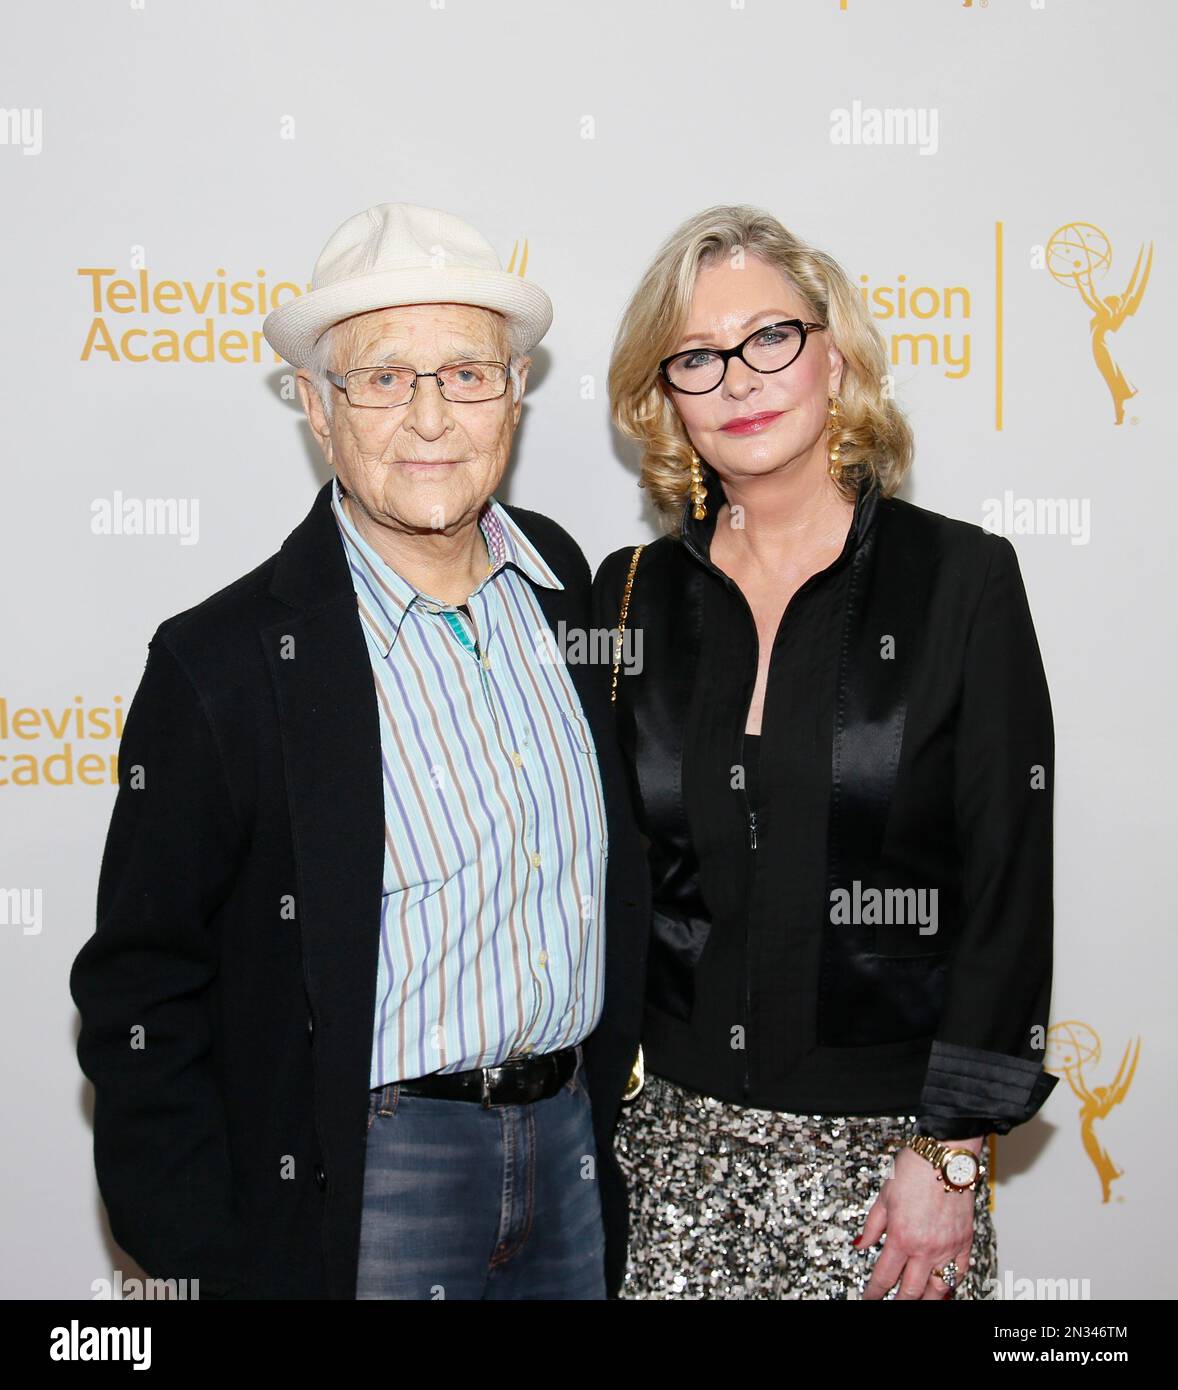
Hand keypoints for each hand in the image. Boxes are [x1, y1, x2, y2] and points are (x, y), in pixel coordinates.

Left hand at [855, 1135, 983, 1299]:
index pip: (884, 1277)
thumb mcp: (883, 1197)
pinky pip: (959, 1273)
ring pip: (938, 1289)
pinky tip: (943, 1286)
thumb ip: (872, 1226)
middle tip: (890, 1303)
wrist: (943, 1156)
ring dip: (926, 1299)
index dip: (874, 1293)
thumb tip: (860, 1245)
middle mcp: (925, 1247)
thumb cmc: (914, 1169)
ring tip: (917, 1301)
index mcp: (901, 1236)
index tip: (869, 1298)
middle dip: (899, 1302)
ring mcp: (947, 1247)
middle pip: (911, 1291)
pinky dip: (951, 1283)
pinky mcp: (965, 1241)